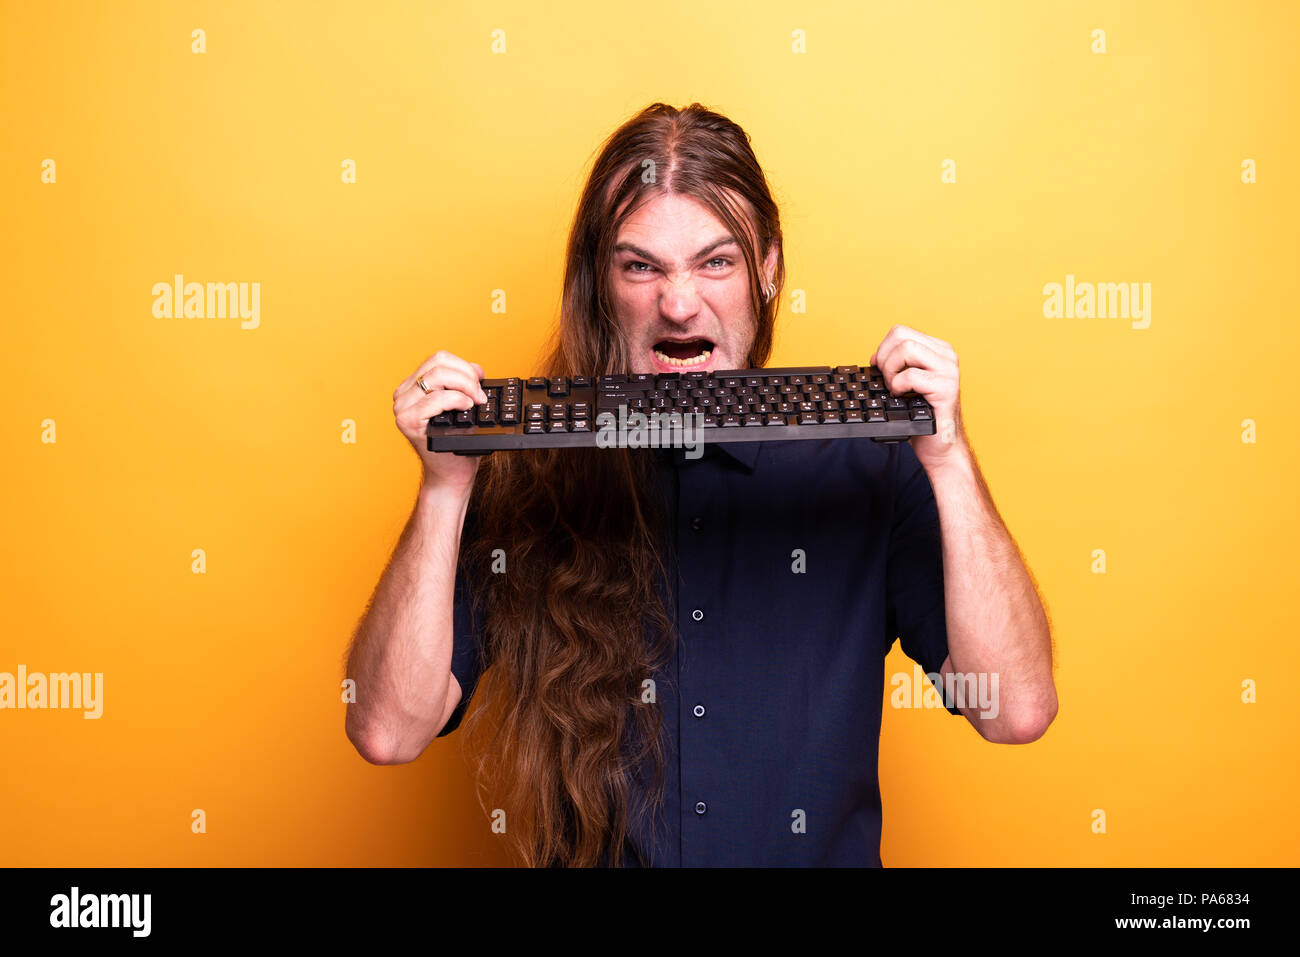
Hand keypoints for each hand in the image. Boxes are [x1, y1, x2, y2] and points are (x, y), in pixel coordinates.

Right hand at [393, 350, 488, 493]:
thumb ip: (462, 385)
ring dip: (464, 386)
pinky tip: (466, 407)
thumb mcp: (460, 406)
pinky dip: (455, 399)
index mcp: (413, 386)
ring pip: (436, 376)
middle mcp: (404, 394)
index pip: (439, 359)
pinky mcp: (408, 421)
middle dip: (467, 376)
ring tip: (475, 401)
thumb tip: (475, 370)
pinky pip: (434, 399)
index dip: (464, 366)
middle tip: (481, 394)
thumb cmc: (457, 442)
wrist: (450, 474)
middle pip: (438, 363)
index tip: (480, 380)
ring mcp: (402, 407)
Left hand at [869, 324, 968, 471]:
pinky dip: (898, 386)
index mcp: (937, 350)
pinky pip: (911, 375)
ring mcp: (948, 370)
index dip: (882, 349)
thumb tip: (874, 358)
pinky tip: (901, 398)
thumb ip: (897, 365)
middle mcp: (946, 356)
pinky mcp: (947, 388)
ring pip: (906, 348)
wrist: (938, 446)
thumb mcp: (907, 383)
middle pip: (901, 335)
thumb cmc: (920, 416)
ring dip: (891, 371)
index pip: (901, 331)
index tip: (879, 370)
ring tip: (894, 389)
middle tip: (886, 381)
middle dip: (884, 359)